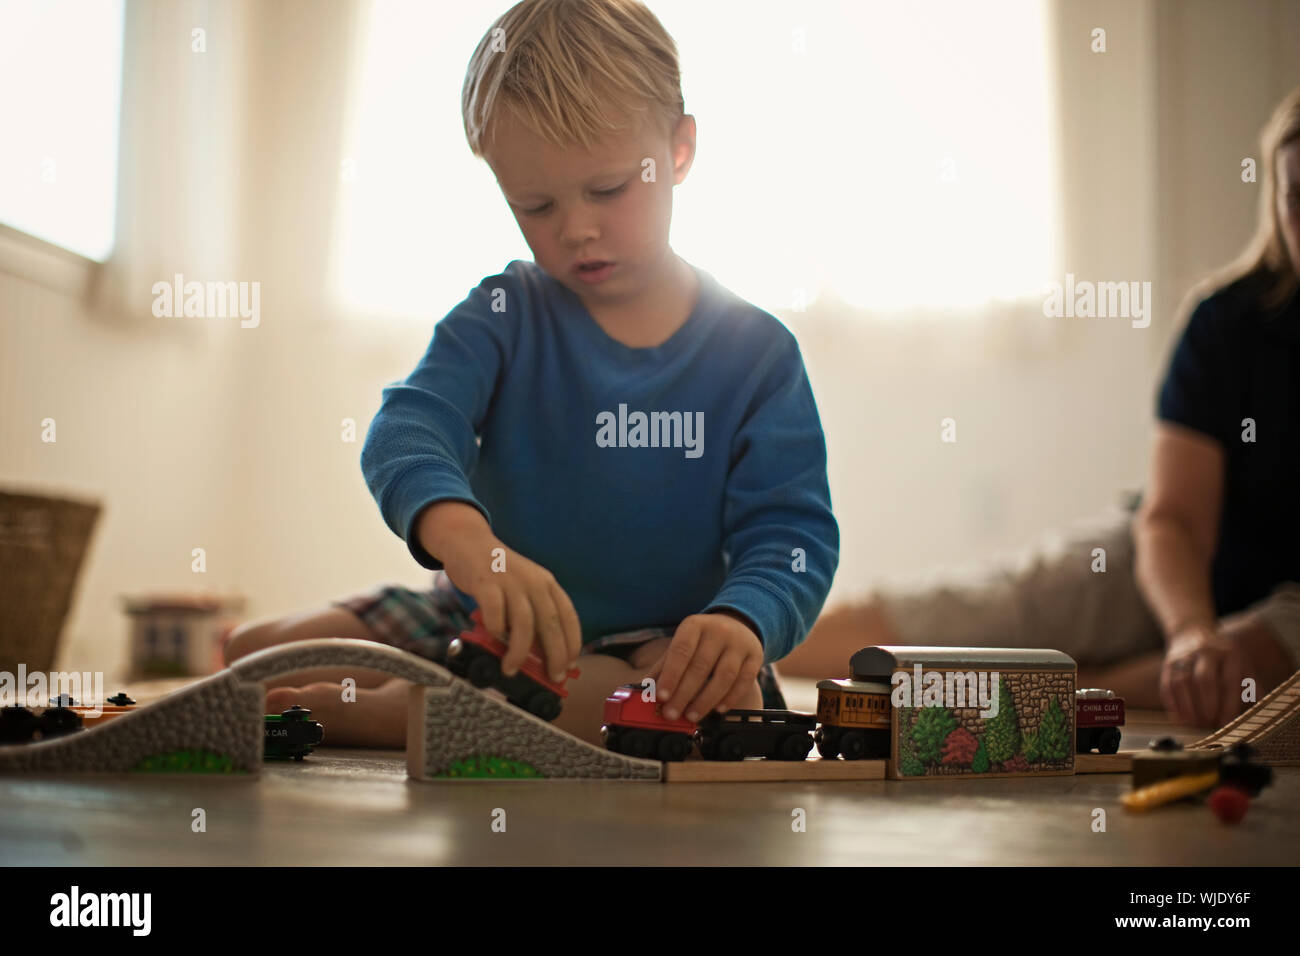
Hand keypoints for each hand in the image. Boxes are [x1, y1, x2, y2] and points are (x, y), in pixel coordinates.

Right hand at [419, 503, 580, 681]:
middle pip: (550, 623)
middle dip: (554, 655)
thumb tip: (541, 655)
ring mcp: (511, 581)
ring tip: (511, 669)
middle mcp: (534, 582)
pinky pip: (495, 612)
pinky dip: (495, 629)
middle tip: (551, 677)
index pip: (568, 616)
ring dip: (519, 651)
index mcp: (547, 584)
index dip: (571, 643)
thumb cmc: (498, 575)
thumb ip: (533, 614)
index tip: (570, 666)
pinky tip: (493, 637)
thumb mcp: (524, 588)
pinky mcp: (486, 582)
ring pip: (524, 623)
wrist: (469, 542)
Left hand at [645, 611, 763, 721]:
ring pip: (724, 676)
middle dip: (684, 694)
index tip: (661, 696)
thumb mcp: (683, 643)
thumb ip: (665, 666)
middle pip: (700, 666)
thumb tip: (647, 690)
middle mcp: (718, 631)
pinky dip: (730, 698)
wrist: (738, 623)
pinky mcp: (755, 656)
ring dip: (706, 700)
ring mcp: (739, 643)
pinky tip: (718, 710)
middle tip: (671, 713)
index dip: (670, 675)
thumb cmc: (704, 639)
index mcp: (695, 625)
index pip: (681, 651)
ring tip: (692, 715)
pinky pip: (744, 681)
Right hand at [1159, 615, 1293, 728]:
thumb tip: (1257, 710)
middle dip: (1208, 705)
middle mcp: (1206, 651)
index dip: (1228, 704)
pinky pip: (1168, 683)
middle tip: (1210, 722)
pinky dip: (1172, 702)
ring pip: (1183, 682)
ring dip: (1188, 706)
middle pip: (1204, 680)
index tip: (1228, 723)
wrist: (1192, 632)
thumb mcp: (1240, 662)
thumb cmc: (1223, 656)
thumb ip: (1250, 684)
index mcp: (1229, 653)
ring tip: (1194, 723)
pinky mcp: (1169, 661)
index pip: (1229, 681)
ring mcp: (1185, 655)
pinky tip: (1179, 716)